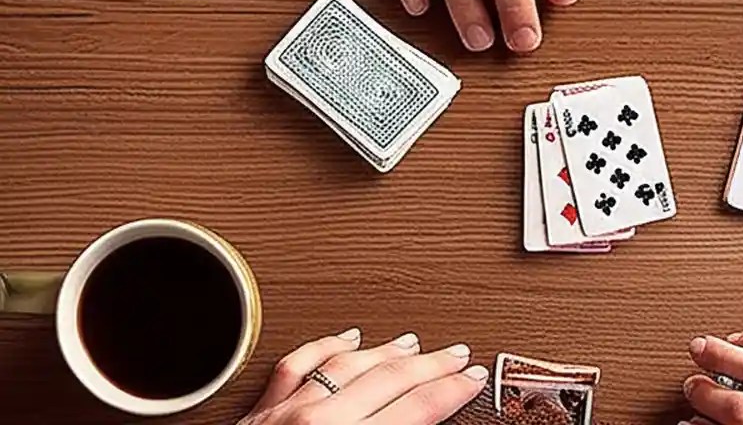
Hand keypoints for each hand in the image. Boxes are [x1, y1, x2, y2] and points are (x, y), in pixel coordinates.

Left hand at [237, 329, 486, 424]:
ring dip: (387, 351)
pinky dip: (327, 346)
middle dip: (431, 365)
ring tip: (415, 343)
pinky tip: (346, 338)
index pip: (416, 409)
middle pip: (389, 379)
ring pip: (348, 364)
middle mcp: (316, 422)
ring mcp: (285, 412)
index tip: (472, 378)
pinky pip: (298, 364)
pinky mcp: (259, 410)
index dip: (451, 391)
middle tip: (458, 355)